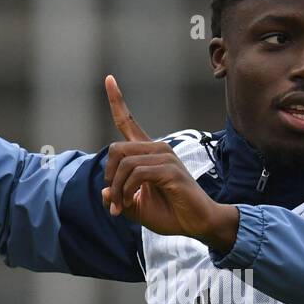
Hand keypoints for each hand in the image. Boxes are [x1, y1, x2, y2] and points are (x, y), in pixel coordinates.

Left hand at [102, 75, 237, 248]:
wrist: (198, 224)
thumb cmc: (172, 213)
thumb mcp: (137, 207)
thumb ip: (119, 198)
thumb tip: (104, 192)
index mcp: (149, 153)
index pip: (128, 121)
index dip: (117, 101)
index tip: (109, 79)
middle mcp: (157, 149)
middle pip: (116, 149)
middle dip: (109, 177)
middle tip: (113, 200)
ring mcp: (165, 157)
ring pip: (125, 164)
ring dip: (118, 189)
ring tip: (121, 207)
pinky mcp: (170, 170)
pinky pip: (136, 174)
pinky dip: (127, 191)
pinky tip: (130, 203)